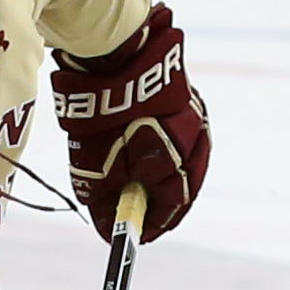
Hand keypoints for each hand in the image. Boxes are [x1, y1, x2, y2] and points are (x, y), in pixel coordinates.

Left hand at [52, 4, 209, 243]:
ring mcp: (195, 117)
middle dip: (161, 203)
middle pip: (184, 184)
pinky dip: (169, 153)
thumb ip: (106, 201)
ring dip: (167, 177)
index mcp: (172, 160)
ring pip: (188, 160)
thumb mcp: (94, 165)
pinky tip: (152, 155)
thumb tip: (111, 231)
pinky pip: (186, 138)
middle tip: (140, 218)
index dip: (152, 222)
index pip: (171, 203)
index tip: (136, 236)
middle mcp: (193, 141)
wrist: (110, 53)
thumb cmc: (99, 113)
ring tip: (144, 189)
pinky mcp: (189, 100)